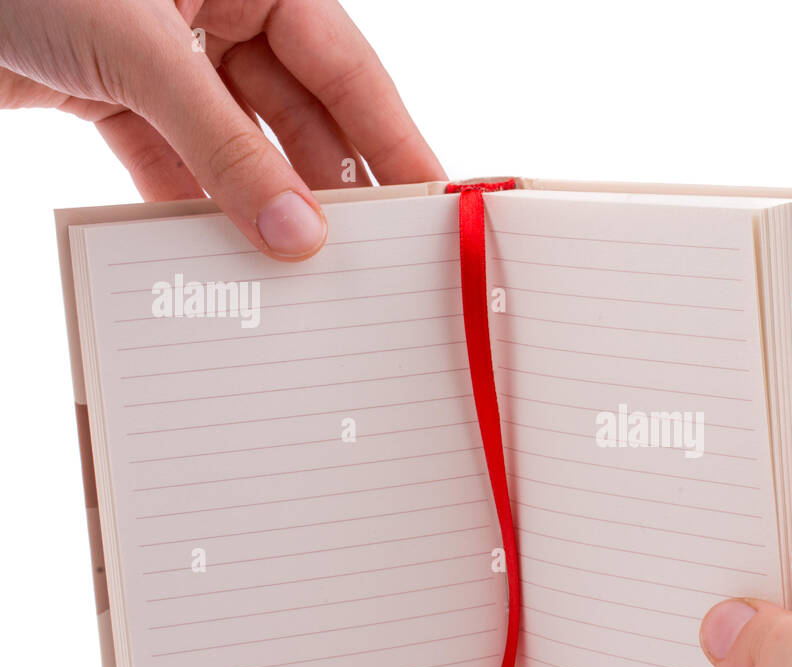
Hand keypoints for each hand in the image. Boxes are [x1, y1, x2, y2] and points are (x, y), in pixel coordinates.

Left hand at [0, 0, 443, 258]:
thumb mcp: (139, 52)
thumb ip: (224, 148)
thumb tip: (297, 236)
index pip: (348, 69)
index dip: (394, 140)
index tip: (433, 206)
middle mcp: (218, 7)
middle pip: (299, 112)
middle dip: (327, 186)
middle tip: (370, 260)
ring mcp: (165, 52)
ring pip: (238, 143)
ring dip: (258, 205)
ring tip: (298, 272)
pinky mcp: (114, 89)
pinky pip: (173, 156)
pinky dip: (187, 202)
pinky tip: (214, 251)